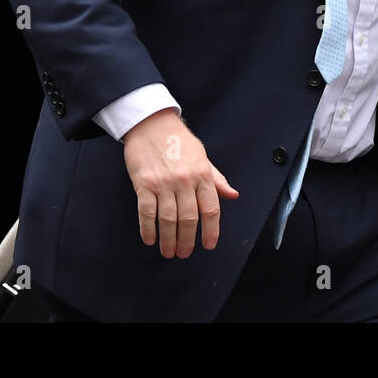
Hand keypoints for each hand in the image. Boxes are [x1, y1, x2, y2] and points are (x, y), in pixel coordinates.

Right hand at [122, 108, 238, 258]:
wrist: (152, 124)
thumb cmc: (180, 142)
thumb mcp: (203, 158)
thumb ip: (217, 179)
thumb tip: (233, 195)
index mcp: (203, 174)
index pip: (211, 208)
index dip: (211, 230)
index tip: (209, 245)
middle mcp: (185, 180)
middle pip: (188, 218)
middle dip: (187, 240)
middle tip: (184, 253)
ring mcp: (163, 183)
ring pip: (168, 219)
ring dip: (168, 240)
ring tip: (168, 252)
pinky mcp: (143, 183)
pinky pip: (146, 212)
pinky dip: (148, 229)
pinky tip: (150, 239)